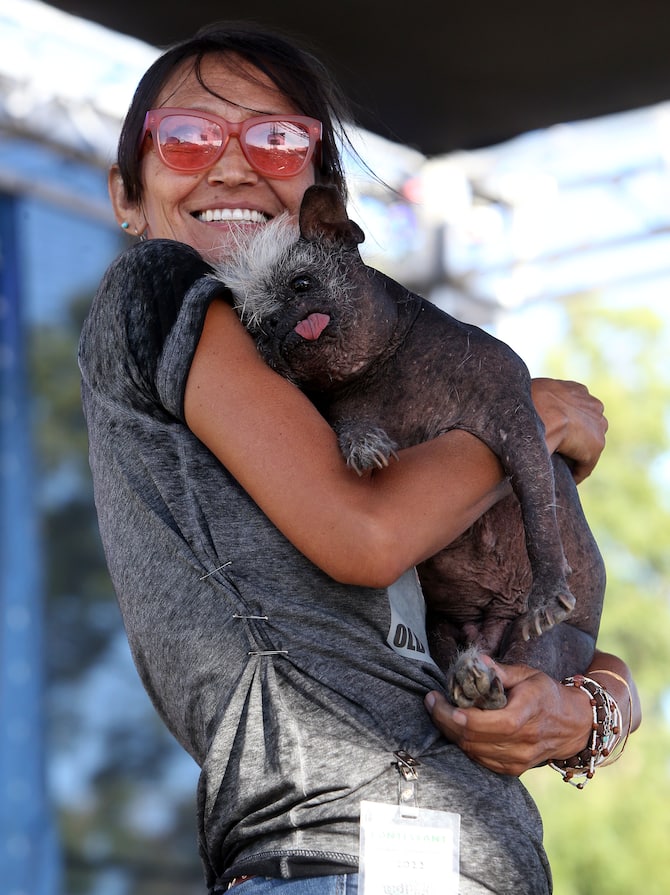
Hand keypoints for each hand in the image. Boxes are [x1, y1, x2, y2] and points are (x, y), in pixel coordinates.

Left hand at [424, 659, 592, 776]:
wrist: (573, 725)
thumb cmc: (546, 694)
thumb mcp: (527, 674)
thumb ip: (499, 671)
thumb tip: (475, 661)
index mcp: (526, 715)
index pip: (487, 723)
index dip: (457, 715)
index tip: (438, 699)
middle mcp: (523, 741)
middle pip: (473, 738)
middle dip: (444, 721)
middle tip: (431, 702)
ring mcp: (518, 759)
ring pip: (472, 751)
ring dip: (451, 733)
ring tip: (439, 712)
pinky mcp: (513, 768)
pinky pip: (480, 759)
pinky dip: (464, 744)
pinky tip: (457, 728)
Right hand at [531, 378, 607, 482]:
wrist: (541, 413)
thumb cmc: (526, 402)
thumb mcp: (527, 394)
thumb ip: (534, 400)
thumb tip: (512, 410)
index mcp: (577, 390)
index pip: (575, 410)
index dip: (564, 424)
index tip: (551, 435)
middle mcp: (593, 404)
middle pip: (586, 427)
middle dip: (574, 439)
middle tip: (554, 453)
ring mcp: (598, 424)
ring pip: (587, 446)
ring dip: (574, 456)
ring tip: (557, 469)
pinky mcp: (596, 445)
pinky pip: (585, 464)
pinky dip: (576, 472)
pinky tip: (564, 480)